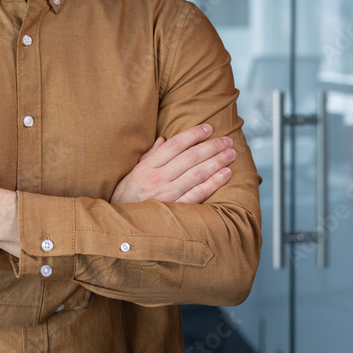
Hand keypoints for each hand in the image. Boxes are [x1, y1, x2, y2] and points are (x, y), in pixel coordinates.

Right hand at [110, 124, 234, 203]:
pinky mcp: (176, 209)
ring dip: (217, 161)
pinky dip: (214, 183)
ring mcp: (167, 195)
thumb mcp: (133, 173)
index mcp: (147, 167)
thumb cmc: (126, 197)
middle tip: (227, 141)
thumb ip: (149, 156)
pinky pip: (199, 194)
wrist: (121, 225)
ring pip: (197, 173)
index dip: (193, 134)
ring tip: (230, 154)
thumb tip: (163, 140)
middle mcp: (157, 178)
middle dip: (211, 146)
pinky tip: (226, 174)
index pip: (174, 145)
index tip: (208, 128)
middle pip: (190, 157)